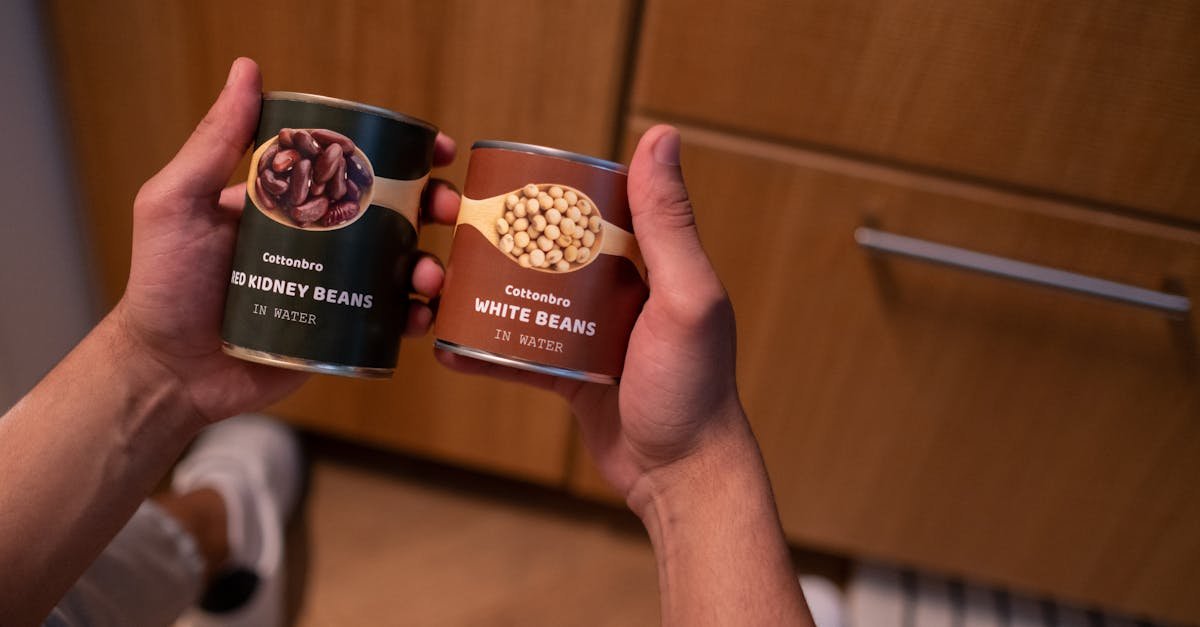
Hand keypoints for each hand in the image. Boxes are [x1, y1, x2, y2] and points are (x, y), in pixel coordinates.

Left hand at [112, 57, 460, 422]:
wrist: (168, 372)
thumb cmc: (163, 286)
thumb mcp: (178, 203)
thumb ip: (214, 143)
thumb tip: (247, 70)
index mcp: (291, 203)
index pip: (354, 167)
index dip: (401, 156)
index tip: (436, 151)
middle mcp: (320, 241)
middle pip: (393, 214)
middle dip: (432, 207)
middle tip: (445, 209)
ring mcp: (334, 288)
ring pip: (400, 267)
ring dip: (430, 264)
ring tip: (428, 275)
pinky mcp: (341, 334)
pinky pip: (391, 321)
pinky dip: (416, 316)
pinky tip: (420, 315)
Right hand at [438, 124, 745, 500]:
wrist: (680, 473)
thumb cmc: (694, 385)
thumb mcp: (685, 296)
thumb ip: (668, 223)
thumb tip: (661, 134)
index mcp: (645, 259)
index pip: (586, 204)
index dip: (538, 186)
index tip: (488, 175)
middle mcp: (616, 288)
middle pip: (542, 247)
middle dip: (490, 234)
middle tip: (442, 224)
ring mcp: (588, 331)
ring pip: (522, 296)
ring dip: (475, 287)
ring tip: (433, 281)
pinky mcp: (567, 374)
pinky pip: (516, 352)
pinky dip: (481, 347)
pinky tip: (443, 339)